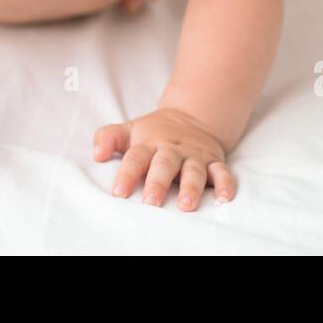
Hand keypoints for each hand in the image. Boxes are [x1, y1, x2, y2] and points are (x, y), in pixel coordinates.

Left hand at [93, 108, 235, 211]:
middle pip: (165, 164)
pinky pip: (222, 172)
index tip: (119, 192)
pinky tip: (224, 198)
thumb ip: (109, 138)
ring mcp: (195, 156)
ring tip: (186, 205)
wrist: (192, 118)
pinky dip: (225, 184)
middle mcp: (173, 150)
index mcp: (150, 144)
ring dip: (191, 187)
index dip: (127, 174)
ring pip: (194, 171)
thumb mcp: (130, 130)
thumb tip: (96, 154)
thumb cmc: (154, 133)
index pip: (136, 157)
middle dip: (158, 183)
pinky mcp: (214, 161)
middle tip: (150, 202)